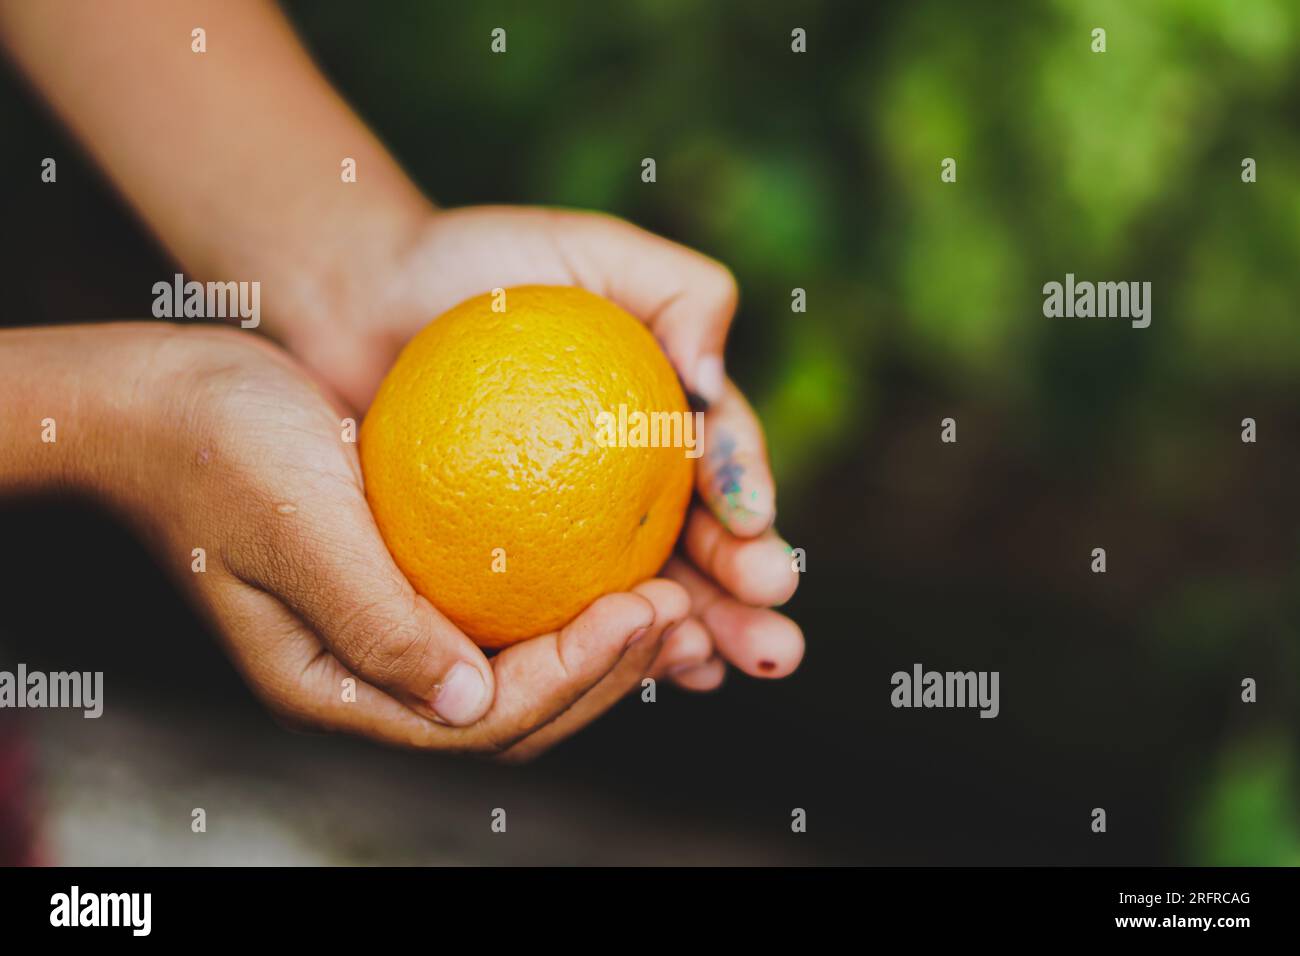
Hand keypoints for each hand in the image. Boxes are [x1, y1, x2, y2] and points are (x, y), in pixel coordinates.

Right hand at [92, 323, 687, 757]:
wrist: (165, 397)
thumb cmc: (218, 448)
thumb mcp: (296, 525)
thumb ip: (374, 619)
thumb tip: (469, 706)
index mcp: (337, 685)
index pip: (480, 720)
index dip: (572, 676)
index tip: (639, 608)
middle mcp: (374, 674)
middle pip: (516, 712)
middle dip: (606, 672)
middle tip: (676, 608)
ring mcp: (395, 630)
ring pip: (522, 666)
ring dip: (603, 644)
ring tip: (674, 595)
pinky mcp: (412, 580)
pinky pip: (506, 607)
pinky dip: (569, 595)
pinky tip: (622, 555)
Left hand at [280, 206, 804, 690]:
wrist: (369, 303)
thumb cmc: (481, 267)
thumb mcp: (592, 249)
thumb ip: (679, 289)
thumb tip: (712, 382)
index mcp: (667, 413)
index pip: (720, 457)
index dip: (745, 493)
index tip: (750, 526)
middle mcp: (633, 479)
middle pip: (706, 543)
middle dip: (748, 596)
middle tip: (775, 636)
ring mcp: (575, 528)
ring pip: (651, 592)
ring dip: (699, 638)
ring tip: (723, 669)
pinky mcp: (516, 565)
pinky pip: (567, 614)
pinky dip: (611, 649)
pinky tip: (648, 678)